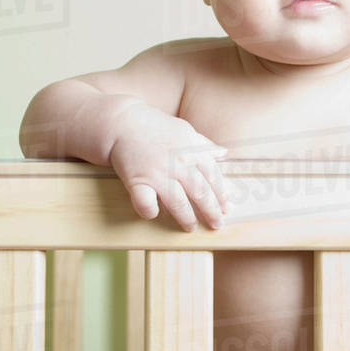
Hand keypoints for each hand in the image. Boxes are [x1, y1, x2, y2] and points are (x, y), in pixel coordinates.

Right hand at [107, 105, 229, 231]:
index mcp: (191, 151)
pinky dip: (150, 211)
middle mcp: (177, 163)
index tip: (226, 207)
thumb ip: (204, 144)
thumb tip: (223, 153)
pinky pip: (146, 202)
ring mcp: (157, 173)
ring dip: (187, 218)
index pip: (213, 176)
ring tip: (191, 227)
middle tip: (216, 224)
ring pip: (178, 202)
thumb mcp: (185, 130)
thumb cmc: (155, 126)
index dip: (221, 194)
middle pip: (200, 192)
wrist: (123, 123)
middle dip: (211, 211)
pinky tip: (154, 213)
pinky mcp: (137, 181)